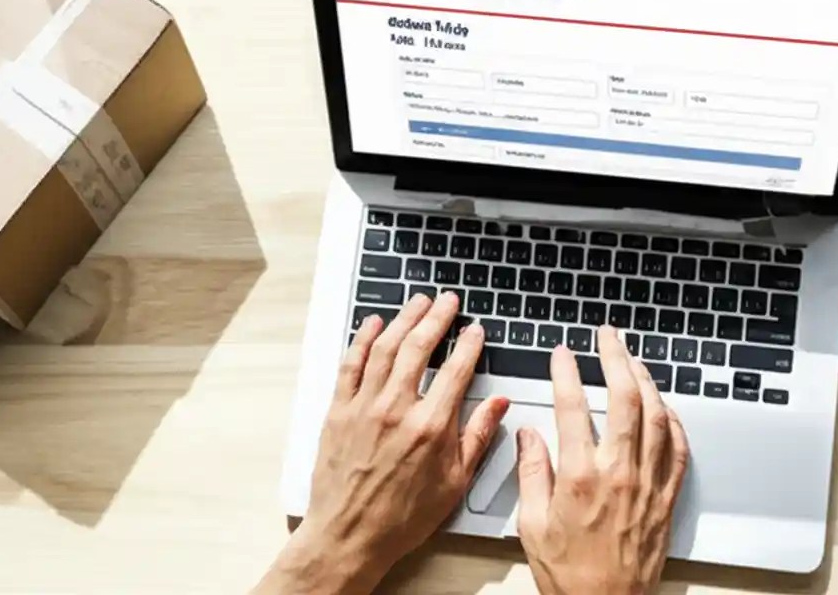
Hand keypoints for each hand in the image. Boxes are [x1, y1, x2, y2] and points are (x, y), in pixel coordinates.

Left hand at [257, 293, 508, 593]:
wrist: (350, 535)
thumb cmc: (403, 516)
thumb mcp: (455, 482)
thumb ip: (477, 437)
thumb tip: (498, 405)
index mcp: (431, 426)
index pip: (456, 370)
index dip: (469, 344)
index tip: (475, 329)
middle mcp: (397, 409)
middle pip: (419, 347)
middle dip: (437, 318)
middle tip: (448, 300)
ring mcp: (364, 406)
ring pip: (385, 348)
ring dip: (403, 319)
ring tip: (418, 302)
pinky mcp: (339, 411)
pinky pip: (350, 365)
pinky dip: (362, 340)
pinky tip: (372, 325)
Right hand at [516, 326, 689, 594]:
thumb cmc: (569, 574)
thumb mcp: (532, 524)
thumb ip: (531, 472)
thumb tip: (528, 435)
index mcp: (579, 476)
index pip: (572, 406)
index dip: (566, 371)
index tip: (562, 354)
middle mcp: (619, 472)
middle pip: (624, 397)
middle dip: (616, 356)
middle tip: (608, 336)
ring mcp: (648, 482)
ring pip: (657, 414)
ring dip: (646, 380)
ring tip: (634, 360)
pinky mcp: (667, 497)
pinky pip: (679, 447)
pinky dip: (673, 420)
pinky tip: (663, 406)